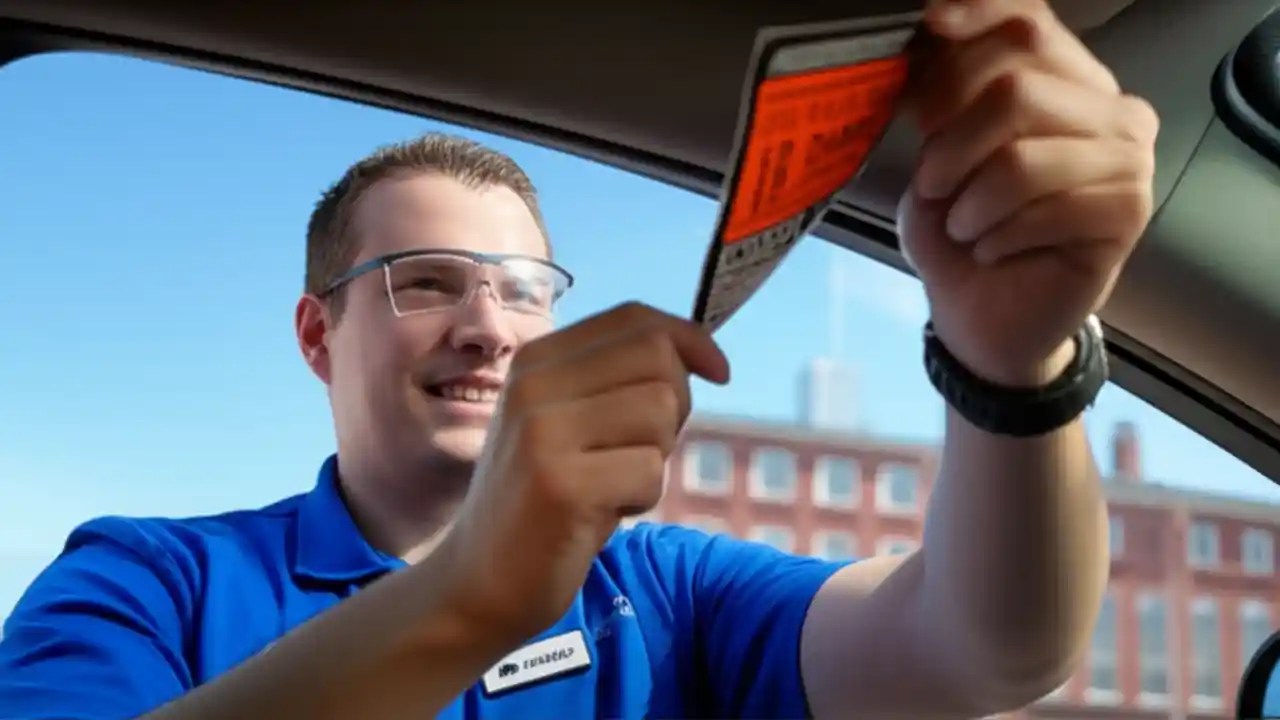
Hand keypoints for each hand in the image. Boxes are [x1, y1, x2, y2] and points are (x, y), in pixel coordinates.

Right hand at [438, 303, 729, 641]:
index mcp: (534, 360)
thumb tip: (701, 354)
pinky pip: (650, 470)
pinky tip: (602, 514)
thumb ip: (612, 382)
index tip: (719, 371)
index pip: (633, 318)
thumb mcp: (562, 423)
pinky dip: (642, 498)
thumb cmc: (540, 502)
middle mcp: (533, 385)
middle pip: (657, 358)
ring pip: (660, 410)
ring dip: (655, 457)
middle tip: (641, 450)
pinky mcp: (561, 485)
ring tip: (611, 484)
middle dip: (676, 404)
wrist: (476, 581)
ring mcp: (542, 432)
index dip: (689, 338)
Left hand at [898, 0, 1158, 386]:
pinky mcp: (1129, 212)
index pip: (1028, 21)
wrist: (984, 319)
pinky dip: (996, 237)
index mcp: (1064, 79)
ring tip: (964, 228)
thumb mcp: (934, 155)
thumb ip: (939, 95)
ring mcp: (1129, 158)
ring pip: (1022, 156)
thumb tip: (927, 29)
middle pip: (1017, 86)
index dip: (974, 18)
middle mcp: (1109, 107)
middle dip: (950, 142)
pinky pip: (1044, 210)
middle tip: (932, 185)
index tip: (926, 27)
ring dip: (970, 203)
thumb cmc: (961, 231)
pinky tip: (993, 252)